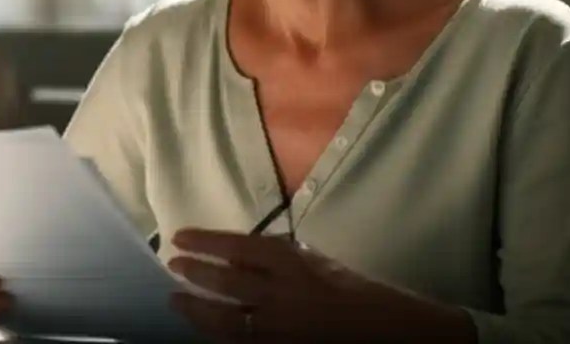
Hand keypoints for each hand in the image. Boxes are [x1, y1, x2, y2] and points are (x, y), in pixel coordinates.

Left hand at [168, 230, 472, 343]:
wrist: (395, 334)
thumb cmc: (361, 294)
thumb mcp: (320, 264)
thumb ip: (280, 258)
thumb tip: (237, 255)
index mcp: (294, 265)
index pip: (238, 247)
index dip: (205, 242)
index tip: (180, 237)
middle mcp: (282, 296)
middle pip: (225, 283)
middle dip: (194, 274)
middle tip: (174, 266)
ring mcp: (280, 331)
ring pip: (226, 322)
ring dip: (197, 311)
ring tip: (178, 301)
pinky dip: (220, 339)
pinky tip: (206, 334)